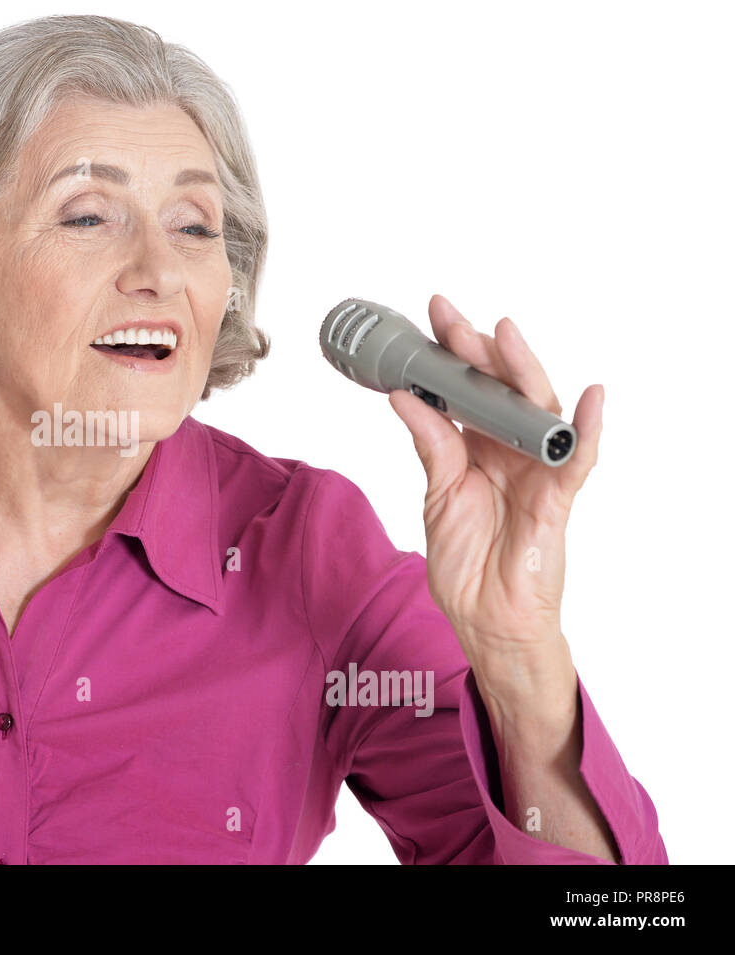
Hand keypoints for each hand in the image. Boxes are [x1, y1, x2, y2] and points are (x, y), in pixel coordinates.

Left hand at [387, 295, 603, 704]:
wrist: (486, 618)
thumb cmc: (467, 562)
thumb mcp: (438, 494)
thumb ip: (431, 443)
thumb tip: (404, 395)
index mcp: (476, 449)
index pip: (466, 391)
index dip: (450, 355)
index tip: (428, 318)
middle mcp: (508, 452)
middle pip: (499, 390)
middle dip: (476, 349)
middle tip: (449, 314)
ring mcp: (535, 471)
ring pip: (536, 411)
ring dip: (524, 372)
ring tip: (506, 334)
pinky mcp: (556, 500)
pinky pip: (576, 460)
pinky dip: (585, 430)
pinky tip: (589, 399)